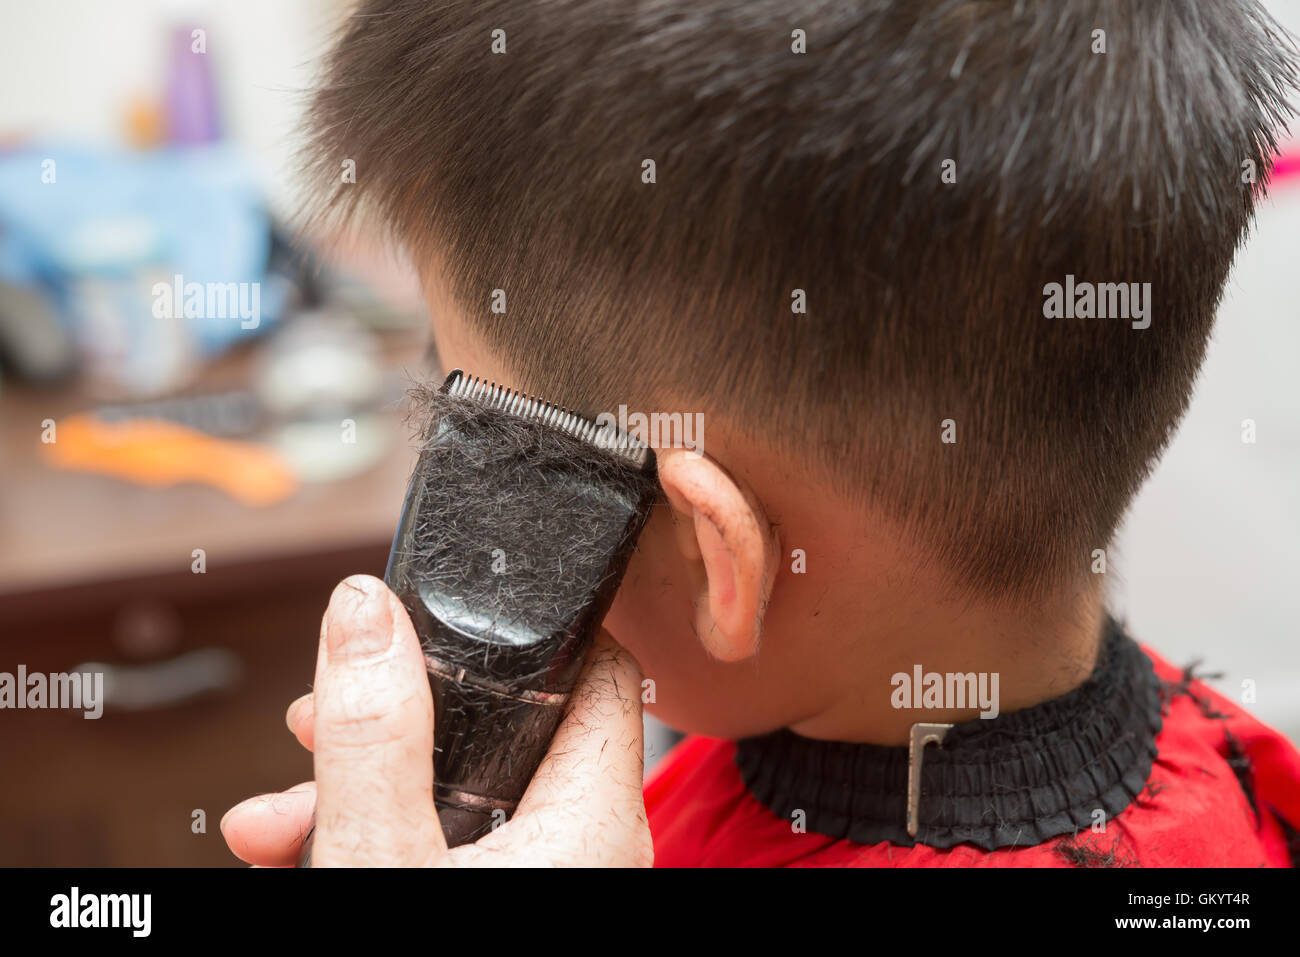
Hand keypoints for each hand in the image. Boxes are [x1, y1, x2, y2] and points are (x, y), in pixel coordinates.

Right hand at [220, 574, 652, 866]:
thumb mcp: (380, 848)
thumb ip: (373, 730)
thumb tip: (364, 609)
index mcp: (594, 814)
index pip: (596, 668)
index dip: (524, 626)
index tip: (447, 607)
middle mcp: (587, 843)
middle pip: (504, 731)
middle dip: (394, 718)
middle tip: (320, 715)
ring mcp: (550, 875)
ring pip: (462, 796)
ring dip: (365, 785)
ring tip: (279, 811)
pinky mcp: (513, 897)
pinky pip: (456, 847)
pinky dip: (385, 835)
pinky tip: (299, 846)